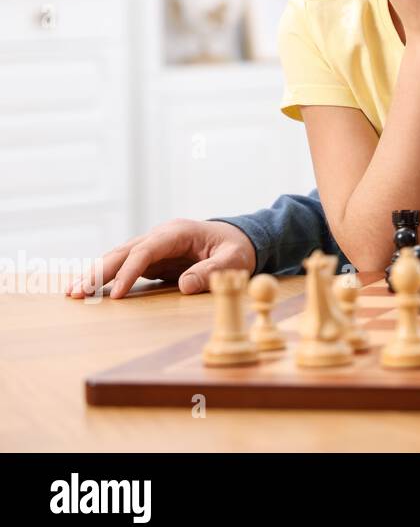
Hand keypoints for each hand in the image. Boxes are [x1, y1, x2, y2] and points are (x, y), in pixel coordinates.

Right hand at [65, 219, 256, 298]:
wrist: (238, 238)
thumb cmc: (238, 248)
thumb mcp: (234, 260)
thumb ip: (212, 271)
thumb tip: (185, 286)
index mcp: (178, 233)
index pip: (146, 251)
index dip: (129, 272)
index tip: (116, 294)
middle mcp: (160, 236)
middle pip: (123, 252)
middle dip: (99, 272)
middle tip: (78, 293)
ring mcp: (154, 246)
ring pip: (119, 258)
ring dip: (96, 274)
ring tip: (73, 294)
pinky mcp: (152, 258)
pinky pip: (125, 266)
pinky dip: (106, 277)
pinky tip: (88, 289)